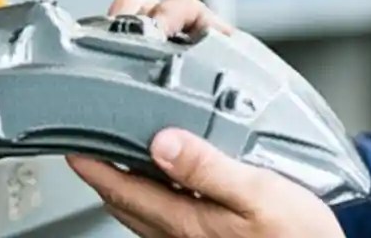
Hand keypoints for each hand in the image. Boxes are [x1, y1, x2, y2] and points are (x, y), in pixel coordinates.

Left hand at [66, 0, 345, 236]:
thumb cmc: (298, 236)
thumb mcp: (257, 191)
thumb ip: (207, 167)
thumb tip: (163, 142)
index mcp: (186, 220)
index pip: (123, 189)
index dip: (94, 167)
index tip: (73, 147)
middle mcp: (182, 237)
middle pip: (126, 204)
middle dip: (104, 176)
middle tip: (89, 148)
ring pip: (144, 215)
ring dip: (127, 188)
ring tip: (121, 160)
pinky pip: (166, 221)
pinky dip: (154, 200)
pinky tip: (170, 187)